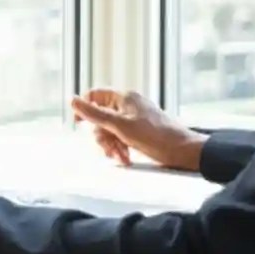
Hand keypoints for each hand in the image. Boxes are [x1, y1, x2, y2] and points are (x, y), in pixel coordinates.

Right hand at [70, 88, 207, 171]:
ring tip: (120, 156)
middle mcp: (127, 106)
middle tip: (108, 147)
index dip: (84, 108)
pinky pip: (120, 138)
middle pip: (100, 117)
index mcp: (123, 97)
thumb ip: (95, 113)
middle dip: (102, 135)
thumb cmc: (154, 136)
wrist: (181, 150)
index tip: (78, 123)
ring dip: (110, 144)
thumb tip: (73, 100)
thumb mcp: (120, 126)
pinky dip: (119, 148)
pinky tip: (125, 157)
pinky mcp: (137, 132)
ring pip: (109, 130)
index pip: (95, 95)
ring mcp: (132, 119)